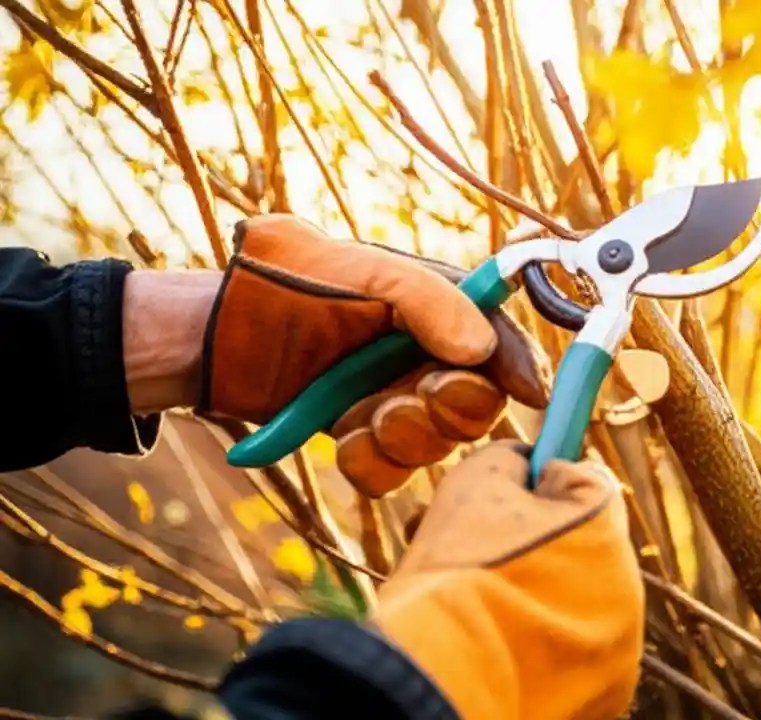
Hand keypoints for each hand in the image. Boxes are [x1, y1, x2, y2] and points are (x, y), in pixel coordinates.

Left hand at [123, 214, 549, 497]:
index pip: (500, 338)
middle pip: (481, 403)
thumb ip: (431, 302)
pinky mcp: (365, 438)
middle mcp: (425, 355)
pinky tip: (346, 441)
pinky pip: (393, 473)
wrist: (213, 338)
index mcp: (438, 306)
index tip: (527, 393)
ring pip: (439, 445)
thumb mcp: (363, 273)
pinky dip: (373, 463)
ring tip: (364, 417)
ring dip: (407, 437)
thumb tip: (481, 350)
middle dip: (453, 409)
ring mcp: (395, 399)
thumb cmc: (284, 285)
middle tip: (414, 397)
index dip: (518, 367)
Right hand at [373, 441, 643, 719]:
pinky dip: (546, 647)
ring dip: (541, 595)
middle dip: (537, 543)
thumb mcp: (475, 482)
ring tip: (485, 607)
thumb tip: (524, 461)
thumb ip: (511, 458)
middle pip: (581, 544)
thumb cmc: (458, 571)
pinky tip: (502, 645)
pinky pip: (575, 652)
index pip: (584, 480)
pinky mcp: (608, 694)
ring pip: (576, 600)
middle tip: (481, 556)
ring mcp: (623, 645)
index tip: (512, 492)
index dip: (540, 483)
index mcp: (607, 525)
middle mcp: (628, 585)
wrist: (443, 676)